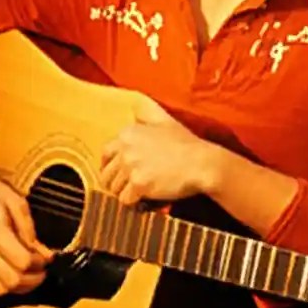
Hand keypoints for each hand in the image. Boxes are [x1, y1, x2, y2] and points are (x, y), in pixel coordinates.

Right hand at [0, 145, 54, 295]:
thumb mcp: (17, 202)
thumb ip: (31, 230)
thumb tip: (45, 253)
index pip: (23, 262)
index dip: (40, 264)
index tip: (47, 258)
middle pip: (12, 281)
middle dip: (33, 280)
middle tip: (42, 270)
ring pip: (0, 288)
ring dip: (20, 286)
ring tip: (30, 274)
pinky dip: (5, 284)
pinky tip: (14, 272)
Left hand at [100, 98, 222, 205]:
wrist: (202, 163)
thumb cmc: (186, 144)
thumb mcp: (165, 120)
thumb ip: (146, 111)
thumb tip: (133, 105)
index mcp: (127, 133)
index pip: (105, 154)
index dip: (109, 166)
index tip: (117, 174)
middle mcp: (125, 148)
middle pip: (106, 174)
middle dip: (115, 182)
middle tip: (128, 187)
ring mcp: (131, 166)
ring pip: (114, 188)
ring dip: (124, 193)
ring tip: (137, 192)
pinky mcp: (139, 183)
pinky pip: (125, 199)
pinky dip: (133, 202)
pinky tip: (142, 199)